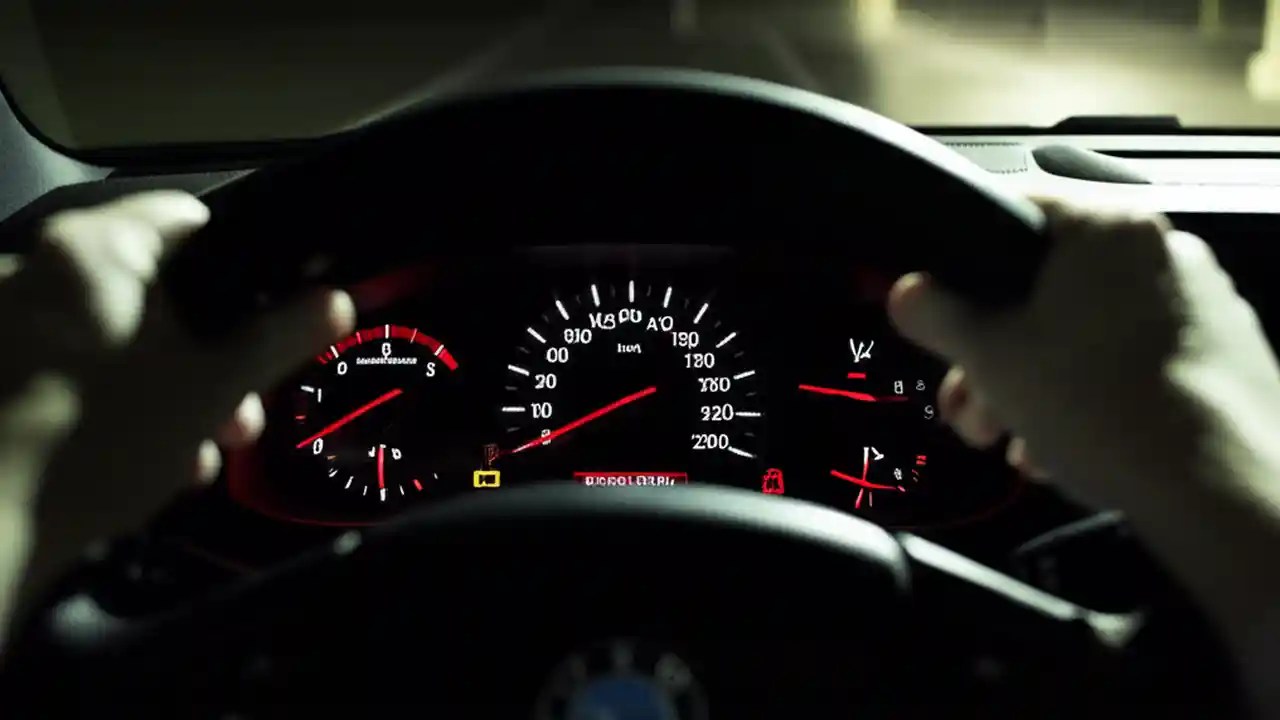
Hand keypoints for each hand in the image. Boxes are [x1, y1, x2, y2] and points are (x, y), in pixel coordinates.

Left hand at [0, 192, 353, 629]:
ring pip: (117, 340)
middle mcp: (35, 267)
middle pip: (156, 293)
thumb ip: (282, 335)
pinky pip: (73, 372)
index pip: (188, 219)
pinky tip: (149, 463)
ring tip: (201, 454)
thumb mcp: (216, 387)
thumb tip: (338, 298)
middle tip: (245, 416)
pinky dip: (117, 406)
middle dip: (213, 357)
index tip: (273, 318)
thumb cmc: (110, 437)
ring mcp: (4, 323)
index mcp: (94, 249)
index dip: (246, 264)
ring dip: (172, 392)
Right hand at [888, 198, 1279, 510]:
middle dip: (995, 358)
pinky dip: (1094, 401)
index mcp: (1108, 228)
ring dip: (1037, 389)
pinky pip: (1136, 366)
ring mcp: (1205, 306)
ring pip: (1089, 336)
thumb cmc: (1096, 405)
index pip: (1016, 211)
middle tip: (972, 413)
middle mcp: (1165, 252)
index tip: (944, 313)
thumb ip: (936, 315)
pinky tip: (1067, 454)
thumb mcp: (990, 358)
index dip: (964, 260)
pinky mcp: (1227, 359)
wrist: (1221, 490)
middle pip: (1049, 290)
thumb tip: (905, 292)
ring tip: (1017, 447)